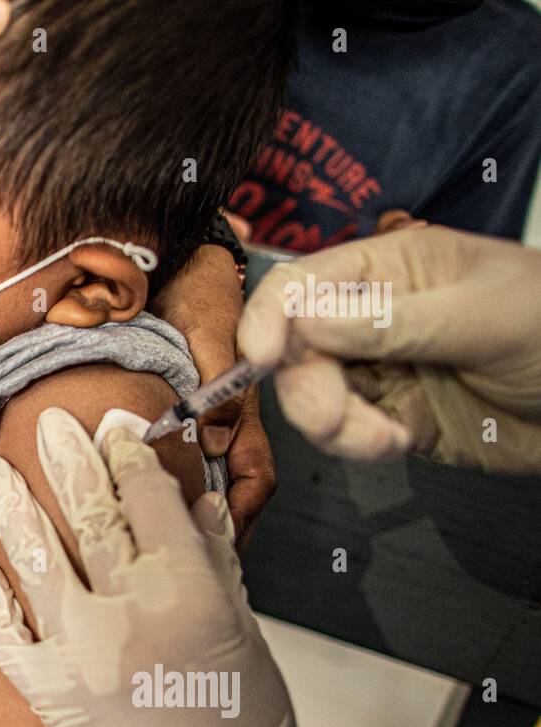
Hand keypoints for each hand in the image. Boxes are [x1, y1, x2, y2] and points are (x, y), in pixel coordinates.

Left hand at [0, 408, 317, 726]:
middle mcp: (132, 612)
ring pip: (38, 558)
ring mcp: (82, 651)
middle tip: (50, 423)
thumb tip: (199, 503)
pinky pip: (7, 633)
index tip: (118, 428)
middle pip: (92, 515)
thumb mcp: (246, 638)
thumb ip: (217, 565)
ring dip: (14, 506)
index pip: (153, 499)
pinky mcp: (49, 692)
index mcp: (193, 593)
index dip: (132, 453)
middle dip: (70, 458)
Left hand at [152, 244, 274, 546]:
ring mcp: (190, 422)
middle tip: (175, 569)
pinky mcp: (158, 414)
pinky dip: (144, 485)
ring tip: (145, 549)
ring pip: (190, 482)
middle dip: (205, 533)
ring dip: (172, 513)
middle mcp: (217, 424)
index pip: (255, 481)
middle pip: (222, 494)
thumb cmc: (194, 290)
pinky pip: (159, 460)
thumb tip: (213, 441)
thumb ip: (215, 386)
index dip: (240, 520)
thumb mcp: (209, 332)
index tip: (217, 552)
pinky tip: (119, 503)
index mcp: (241, 412)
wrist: (158, 258)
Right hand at [239, 226, 540, 471]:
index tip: (258, 356)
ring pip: (312, 395)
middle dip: (306, 388)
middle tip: (332, 421)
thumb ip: (392, 322)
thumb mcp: (483, 316)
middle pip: (294, 348)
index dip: (268, 316)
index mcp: (390, 267)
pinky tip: (400, 441)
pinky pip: (345, 432)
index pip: (302, 283)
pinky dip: (358, 444)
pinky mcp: (390, 414)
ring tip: (385, 439)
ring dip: (335, 425)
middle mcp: (371, 315)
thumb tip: (304, 322)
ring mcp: (379, 368)